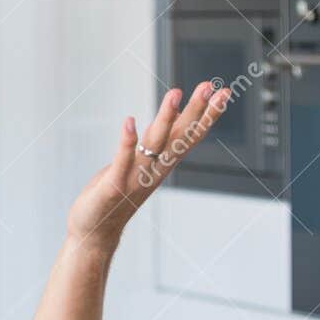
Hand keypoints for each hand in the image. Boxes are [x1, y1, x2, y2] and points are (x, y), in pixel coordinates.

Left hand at [66, 80, 231, 250]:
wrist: (96, 232)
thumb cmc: (115, 195)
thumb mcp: (140, 163)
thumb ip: (154, 143)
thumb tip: (172, 114)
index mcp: (160, 164)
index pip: (189, 136)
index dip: (206, 115)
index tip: (223, 92)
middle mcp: (154, 171)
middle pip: (180, 137)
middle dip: (196, 111)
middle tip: (212, 86)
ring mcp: (135, 178)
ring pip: (155, 144)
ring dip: (166, 118)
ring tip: (176, 92)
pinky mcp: (113, 184)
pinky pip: (122, 160)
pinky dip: (127, 141)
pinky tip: (129, 121)